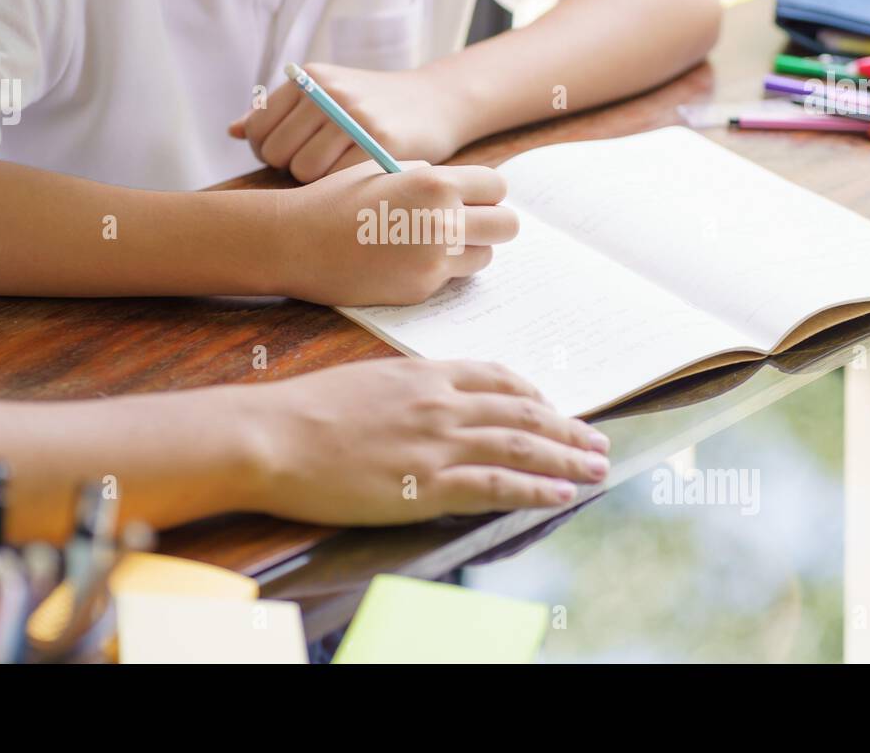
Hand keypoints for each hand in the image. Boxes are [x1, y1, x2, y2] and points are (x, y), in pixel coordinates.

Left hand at [228, 62, 470, 181]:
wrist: (436, 101)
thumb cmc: (374, 106)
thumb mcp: (326, 95)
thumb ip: (279, 113)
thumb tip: (232, 130)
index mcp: (308, 78)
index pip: (257, 129)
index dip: (266, 152)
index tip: (290, 156)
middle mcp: (327, 92)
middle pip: (276, 152)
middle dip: (290, 168)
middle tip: (317, 167)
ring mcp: (353, 115)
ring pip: (303, 170)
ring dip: (316, 181)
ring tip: (337, 173)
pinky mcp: (378, 140)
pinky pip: (337, 179)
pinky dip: (341, 187)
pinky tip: (355, 180)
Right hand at [233, 359, 609, 524]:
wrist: (273, 435)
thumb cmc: (304, 410)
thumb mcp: (364, 381)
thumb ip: (405, 390)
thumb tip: (425, 401)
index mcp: (425, 375)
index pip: (498, 378)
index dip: (534, 395)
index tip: (552, 407)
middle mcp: (443, 403)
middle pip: (523, 412)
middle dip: (566, 427)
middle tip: (597, 439)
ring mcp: (439, 443)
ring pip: (521, 446)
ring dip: (566, 458)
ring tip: (596, 467)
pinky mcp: (428, 483)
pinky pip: (497, 485)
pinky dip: (535, 489)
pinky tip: (560, 494)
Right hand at [274, 160, 518, 304]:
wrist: (296, 243)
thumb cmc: (336, 200)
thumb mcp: (385, 171)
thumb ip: (430, 177)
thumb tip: (465, 190)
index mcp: (435, 184)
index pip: (496, 188)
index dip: (486, 193)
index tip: (473, 198)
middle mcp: (442, 223)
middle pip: (506, 226)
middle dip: (492, 224)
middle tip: (471, 224)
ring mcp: (433, 261)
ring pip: (484, 257)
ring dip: (468, 250)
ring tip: (433, 241)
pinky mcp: (420, 289)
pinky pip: (449, 279)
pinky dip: (437, 270)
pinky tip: (403, 260)